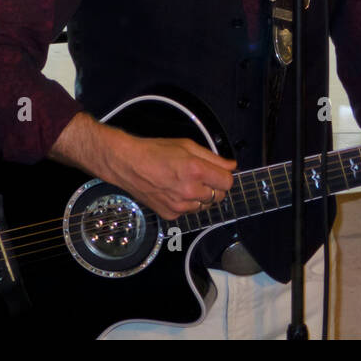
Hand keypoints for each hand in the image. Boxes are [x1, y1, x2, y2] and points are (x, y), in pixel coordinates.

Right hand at [100, 127, 236, 220]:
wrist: (128, 164)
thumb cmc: (156, 151)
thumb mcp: (187, 145)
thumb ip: (213, 158)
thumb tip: (231, 166)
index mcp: (196, 170)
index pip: (228, 182)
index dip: (225, 176)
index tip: (218, 172)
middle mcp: (189, 191)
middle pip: (219, 196)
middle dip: (214, 187)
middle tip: (200, 176)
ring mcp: (179, 206)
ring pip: (204, 206)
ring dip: (200, 197)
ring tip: (184, 183)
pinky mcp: (170, 215)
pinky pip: (187, 212)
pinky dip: (186, 204)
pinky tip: (174, 191)